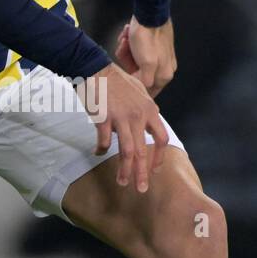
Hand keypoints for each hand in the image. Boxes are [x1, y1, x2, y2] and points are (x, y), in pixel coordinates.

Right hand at [76, 61, 168, 191]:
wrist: (94, 68)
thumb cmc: (116, 79)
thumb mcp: (139, 90)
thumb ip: (147, 107)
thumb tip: (151, 120)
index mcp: (149, 110)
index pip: (162, 138)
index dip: (159, 157)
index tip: (155, 169)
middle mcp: (138, 116)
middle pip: (144, 152)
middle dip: (143, 173)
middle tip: (142, 189)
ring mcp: (121, 118)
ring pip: (126, 152)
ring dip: (125, 171)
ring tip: (122, 183)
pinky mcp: (104, 119)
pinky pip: (103, 141)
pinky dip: (100, 150)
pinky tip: (97, 153)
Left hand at [114, 16, 175, 96]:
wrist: (149, 13)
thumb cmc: (147, 38)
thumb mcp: (147, 64)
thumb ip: (145, 81)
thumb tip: (142, 90)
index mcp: (164, 76)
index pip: (147, 92)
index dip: (134, 85)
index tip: (124, 76)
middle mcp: (163, 68)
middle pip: (138, 75)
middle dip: (128, 62)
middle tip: (125, 49)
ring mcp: (157, 56)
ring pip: (135, 62)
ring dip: (126, 52)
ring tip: (126, 40)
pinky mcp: (151, 45)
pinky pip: (136, 50)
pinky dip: (129, 44)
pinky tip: (127, 36)